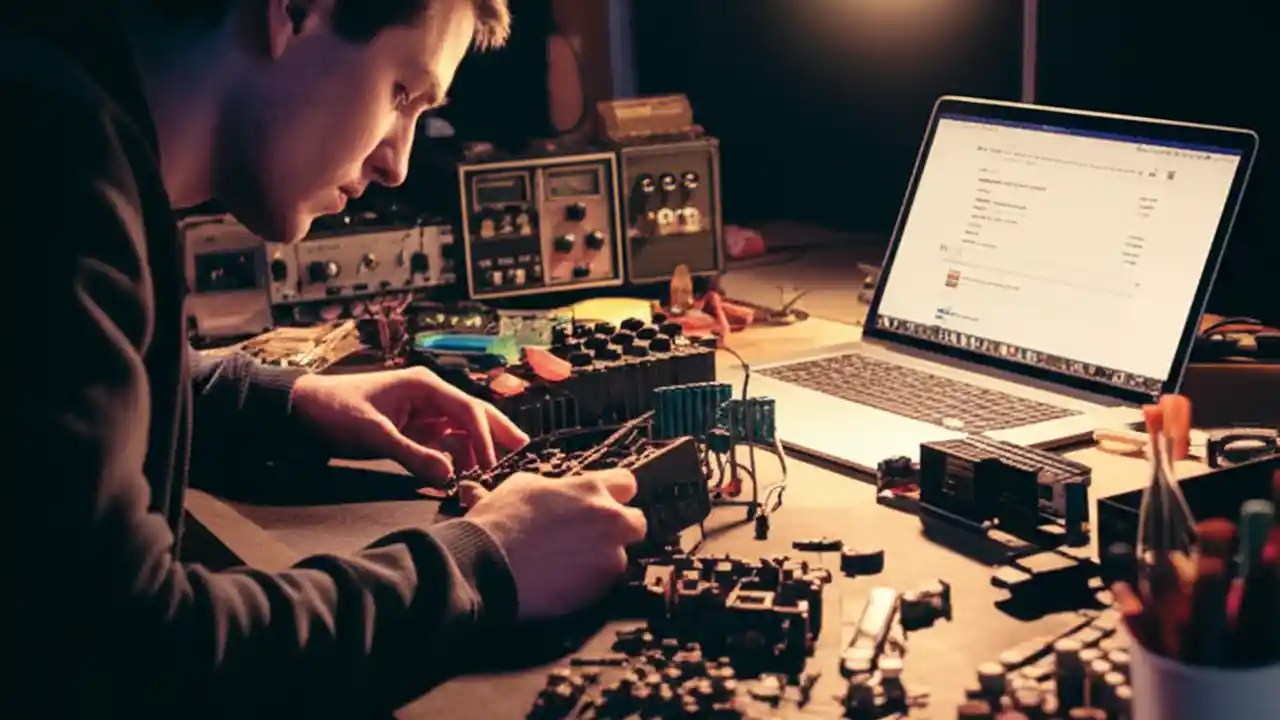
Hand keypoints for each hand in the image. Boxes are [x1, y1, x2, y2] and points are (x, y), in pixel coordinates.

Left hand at [290, 367, 528, 482]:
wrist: (302, 409)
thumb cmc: (335, 411)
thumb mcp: (374, 435)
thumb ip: (411, 454)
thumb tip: (448, 472)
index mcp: (424, 386)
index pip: (467, 410)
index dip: (485, 438)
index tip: (493, 463)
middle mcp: (428, 396)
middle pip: (473, 414)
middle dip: (497, 432)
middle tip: (523, 448)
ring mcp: (420, 413)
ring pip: (460, 429)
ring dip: (477, 448)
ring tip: (496, 468)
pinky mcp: (410, 429)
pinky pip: (442, 442)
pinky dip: (455, 456)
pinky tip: (463, 471)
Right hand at [462, 469, 647, 620]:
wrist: (486, 565)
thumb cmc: (499, 522)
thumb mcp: (520, 486)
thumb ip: (546, 486)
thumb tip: (539, 488)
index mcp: (590, 489)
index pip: (627, 482)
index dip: (616, 494)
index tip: (605, 502)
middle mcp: (608, 519)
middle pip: (636, 522)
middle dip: (620, 529)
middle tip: (594, 537)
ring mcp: (609, 555)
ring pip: (620, 555)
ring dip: (603, 558)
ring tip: (571, 565)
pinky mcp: (601, 587)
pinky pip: (606, 584)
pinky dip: (590, 584)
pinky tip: (564, 583)